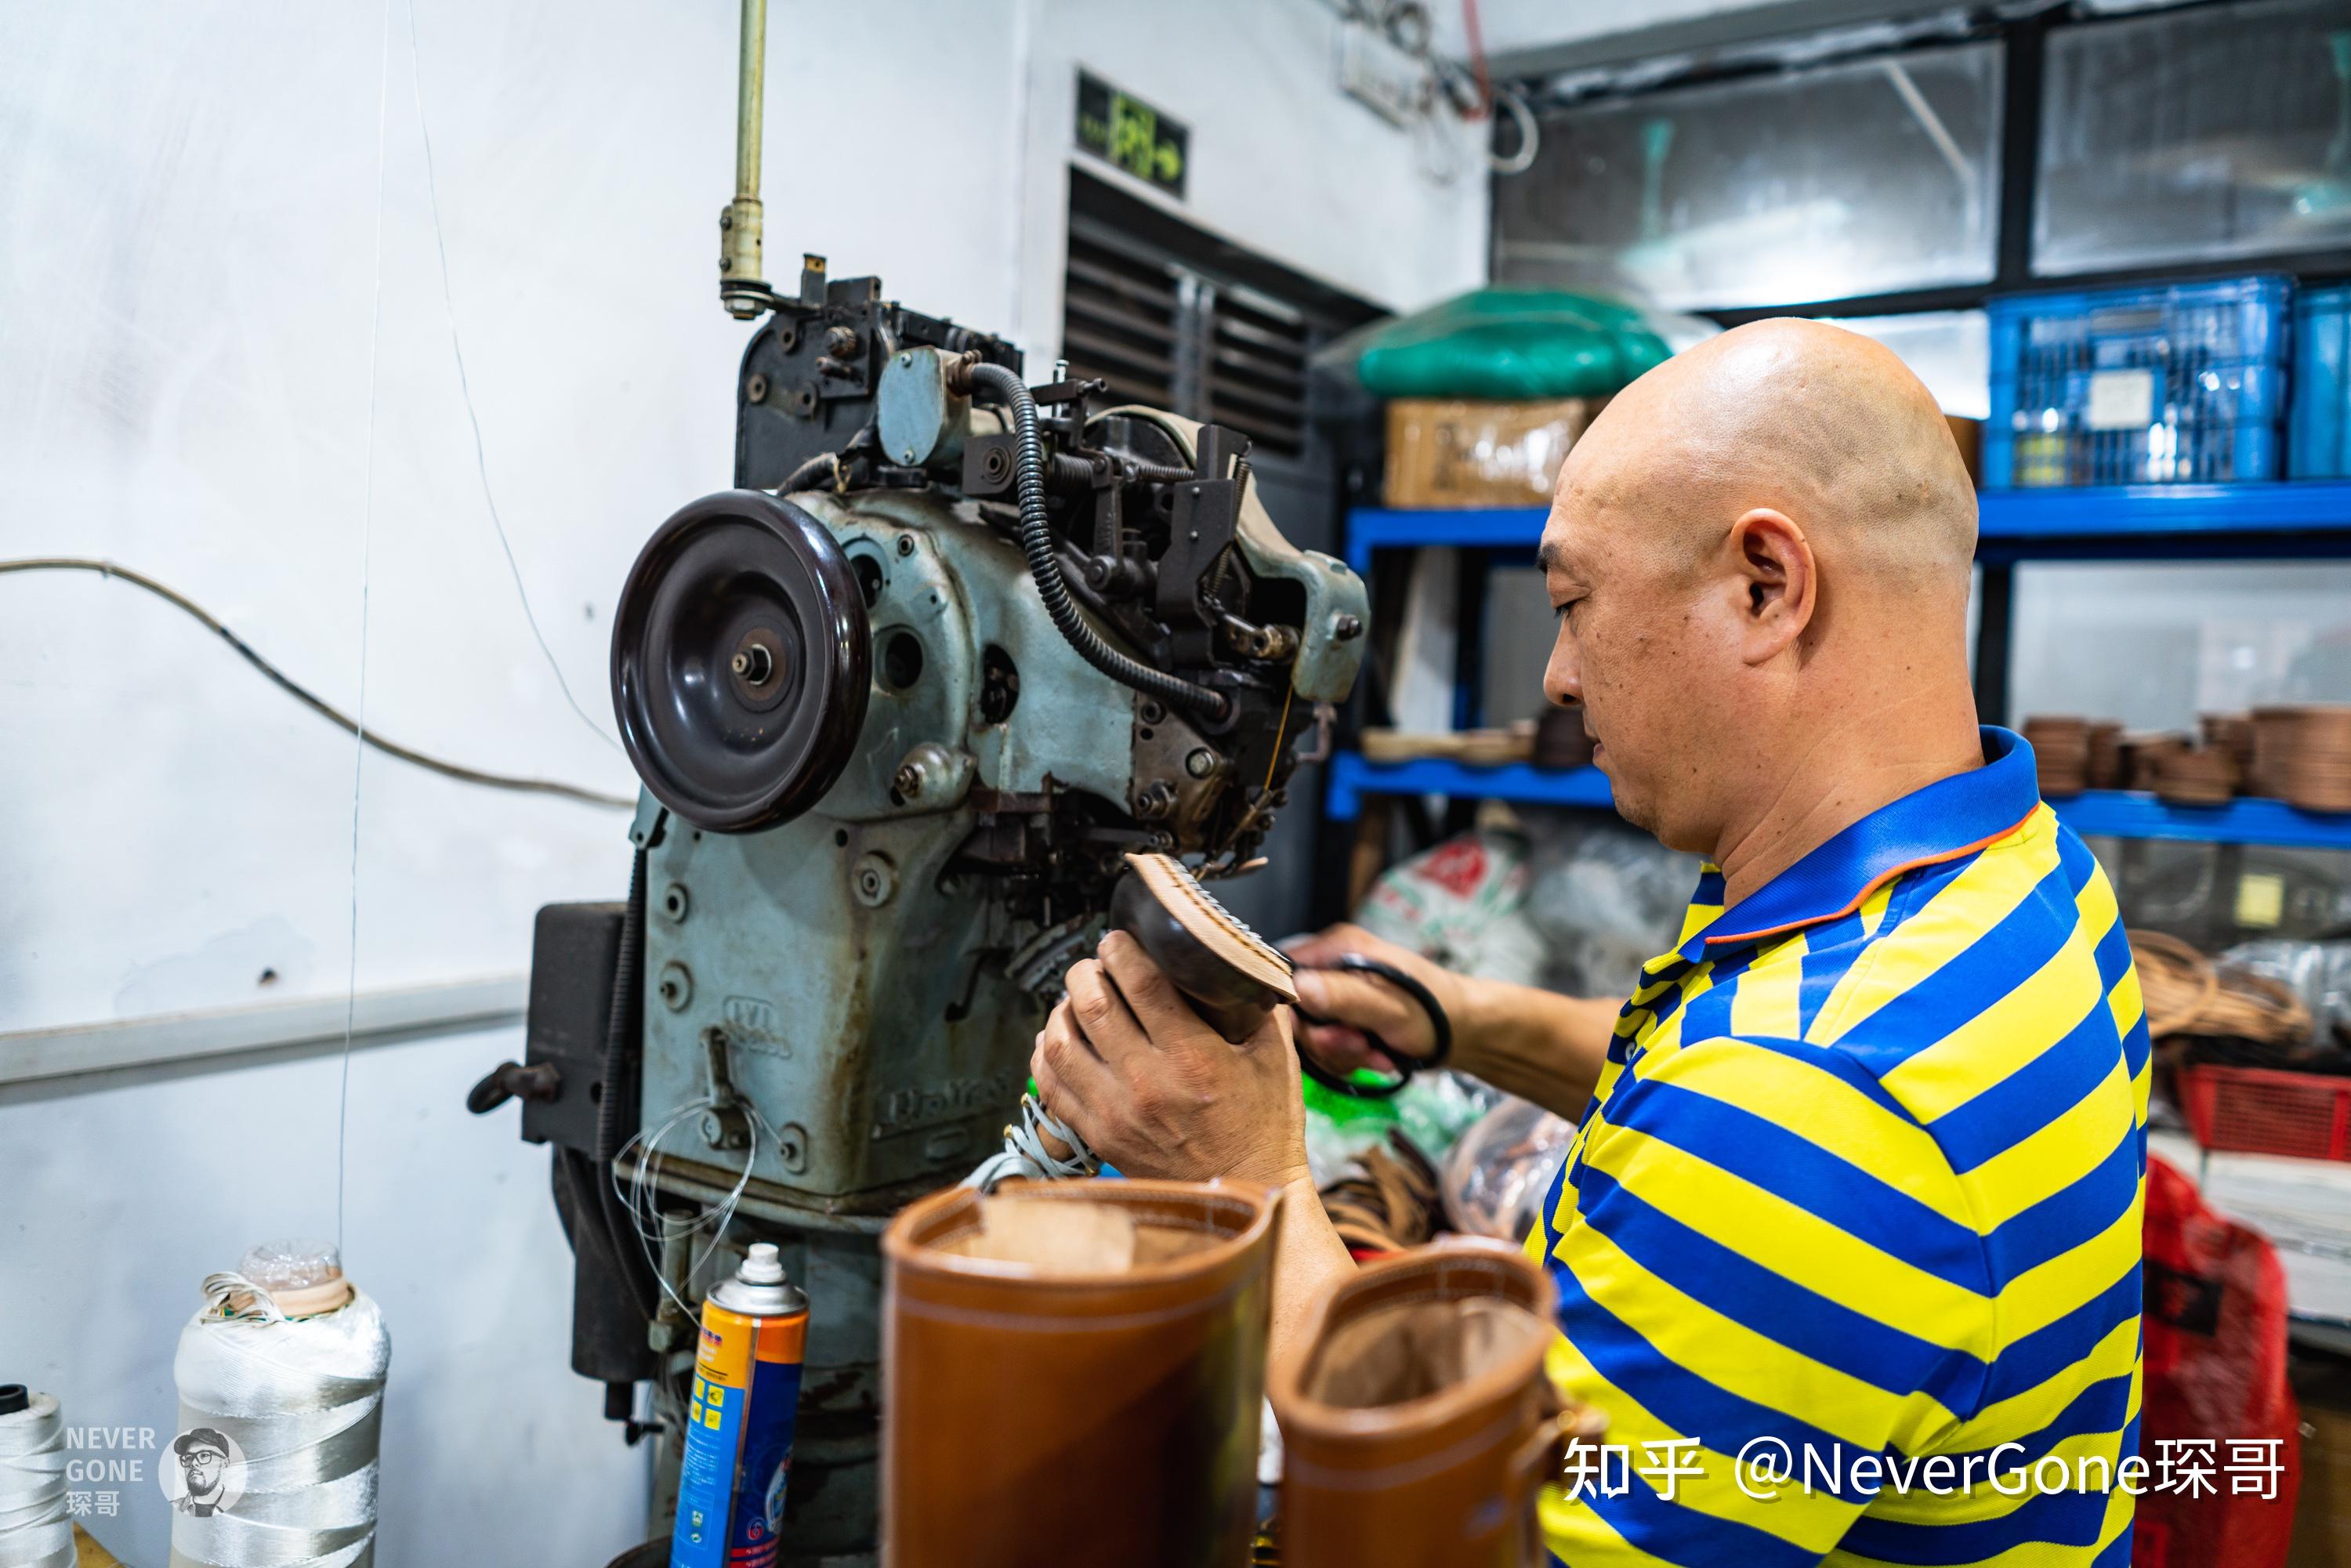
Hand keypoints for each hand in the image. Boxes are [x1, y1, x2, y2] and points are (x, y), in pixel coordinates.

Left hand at [1031, 931, 1309, 1188]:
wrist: (1246, 1198)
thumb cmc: (1264, 1129)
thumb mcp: (1275, 1060)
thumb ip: (1256, 1008)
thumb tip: (1236, 967)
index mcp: (1193, 1057)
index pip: (1140, 983)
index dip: (1121, 950)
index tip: (1119, 940)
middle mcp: (1147, 1083)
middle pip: (1091, 1004)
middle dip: (1085, 972)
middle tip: (1095, 965)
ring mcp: (1116, 1112)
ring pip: (1059, 1043)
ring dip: (1061, 1010)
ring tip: (1075, 1000)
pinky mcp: (1099, 1136)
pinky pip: (1050, 1086)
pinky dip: (1045, 1055)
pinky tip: (1060, 1041)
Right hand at [1281, 923, 1469, 1078]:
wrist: (1466, 1032)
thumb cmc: (1433, 1011)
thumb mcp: (1388, 1007)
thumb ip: (1343, 997)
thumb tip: (1297, 987)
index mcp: (1338, 948)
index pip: (1282, 973)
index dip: (1291, 1010)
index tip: (1320, 1034)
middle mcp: (1331, 967)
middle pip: (1296, 1012)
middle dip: (1327, 1040)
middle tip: (1360, 1047)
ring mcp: (1338, 994)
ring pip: (1312, 1034)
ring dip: (1343, 1054)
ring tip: (1376, 1054)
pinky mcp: (1345, 1018)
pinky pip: (1328, 1046)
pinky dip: (1350, 1058)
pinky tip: (1378, 1058)